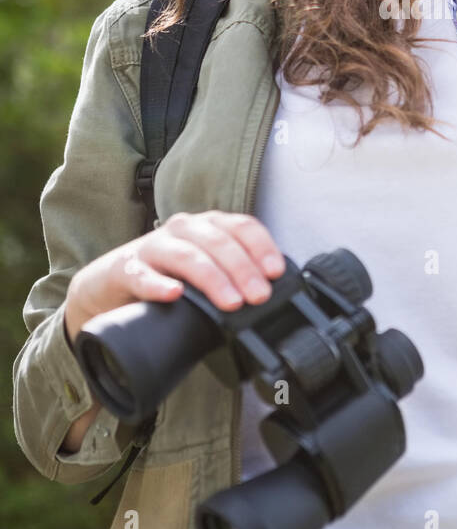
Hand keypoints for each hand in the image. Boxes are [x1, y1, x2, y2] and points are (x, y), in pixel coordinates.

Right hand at [63, 211, 285, 345]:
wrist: (110, 286)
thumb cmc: (166, 277)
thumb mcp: (204, 272)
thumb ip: (232, 277)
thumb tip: (269, 300)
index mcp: (207, 227)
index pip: (241, 226)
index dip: (261, 246)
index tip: (275, 272)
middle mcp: (182, 230)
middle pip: (218, 241)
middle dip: (243, 269)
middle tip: (259, 296)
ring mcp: (153, 247)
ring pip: (187, 255)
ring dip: (213, 278)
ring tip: (231, 302)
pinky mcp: (125, 269)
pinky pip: (142, 275)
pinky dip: (159, 284)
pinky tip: (174, 294)